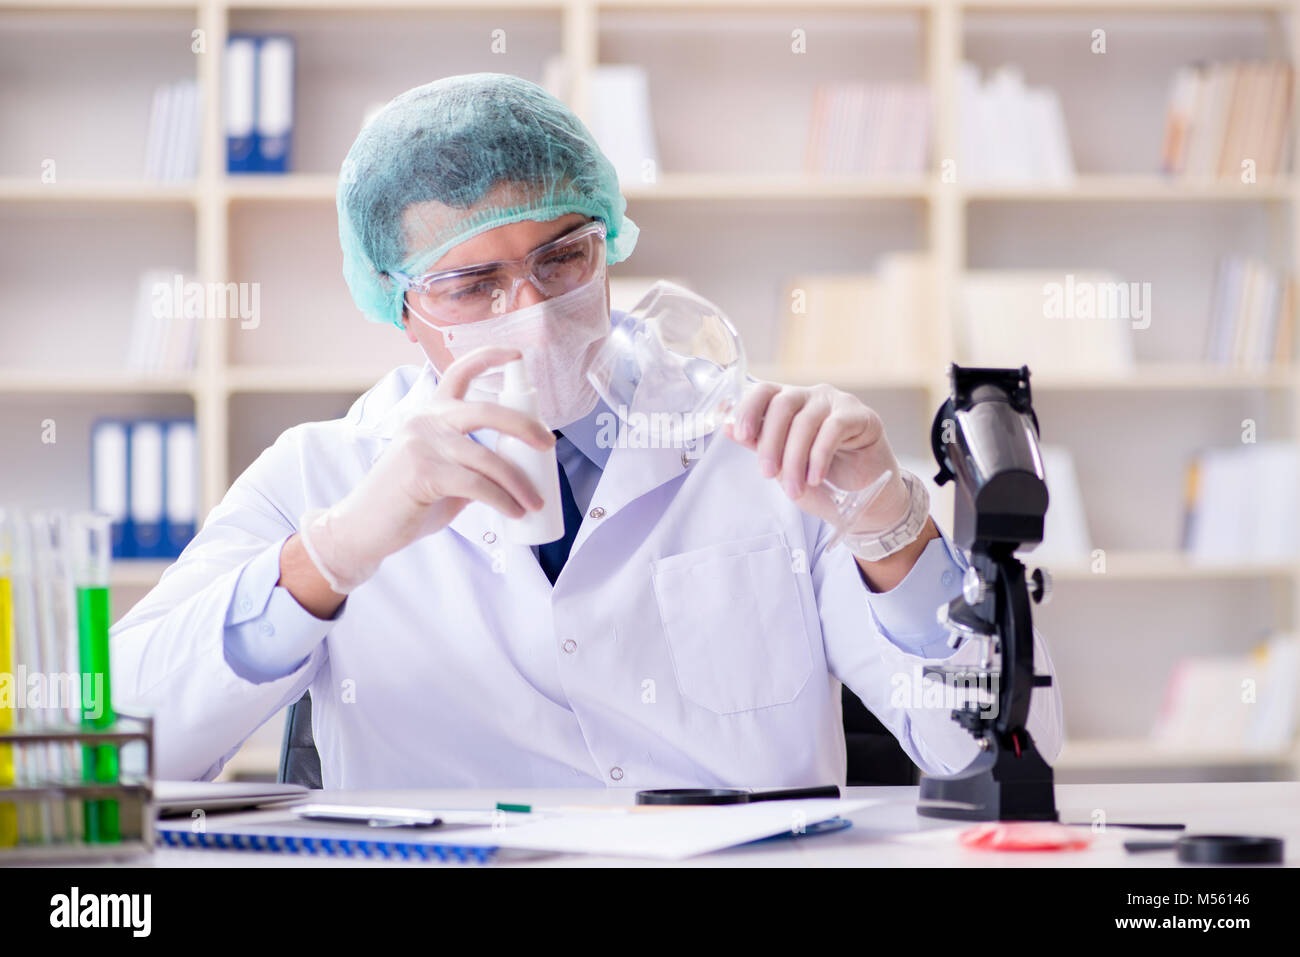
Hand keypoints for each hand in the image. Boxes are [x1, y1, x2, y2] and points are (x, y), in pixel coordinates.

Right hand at [298, 345, 554, 592]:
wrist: (365, 529)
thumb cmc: (408, 501)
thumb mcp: (443, 472)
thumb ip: (472, 462)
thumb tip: (517, 467)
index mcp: (431, 413)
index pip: (458, 371)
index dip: (489, 357)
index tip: (517, 356)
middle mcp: (426, 420)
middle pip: (486, 411)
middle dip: (524, 426)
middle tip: (548, 444)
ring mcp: (422, 444)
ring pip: (487, 457)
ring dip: (519, 482)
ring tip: (535, 502)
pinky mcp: (422, 471)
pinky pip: (476, 484)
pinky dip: (502, 500)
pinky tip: (514, 512)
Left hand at [724, 380, 909, 532]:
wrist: (863, 500)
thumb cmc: (821, 481)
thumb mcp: (783, 467)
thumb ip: (759, 446)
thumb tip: (726, 428)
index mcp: (789, 404)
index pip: (764, 391)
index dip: (749, 409)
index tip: (740, 435)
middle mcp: (811, 396)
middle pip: (782, 404)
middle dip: (770, 442)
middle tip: (767, 473)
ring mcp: (837, 402)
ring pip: (806, 421)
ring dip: (795, 459)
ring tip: (795, 488)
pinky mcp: (861, 416)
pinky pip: (833, 429)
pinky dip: (819, 456)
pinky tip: (815, 477)